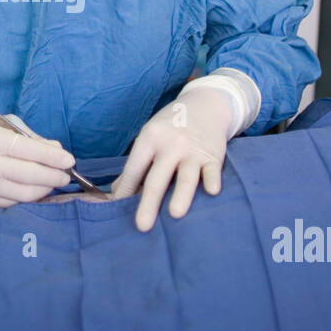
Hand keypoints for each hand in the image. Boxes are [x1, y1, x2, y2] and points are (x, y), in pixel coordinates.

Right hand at [0, 113, 75, 207]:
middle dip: (54, 176)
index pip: (28, 151)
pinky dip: (31, 198)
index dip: (52, 157)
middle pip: (29, 175)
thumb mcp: (6, 125)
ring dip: (46, 189)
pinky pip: (14, 203)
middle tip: (67, 175)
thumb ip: (33, 138)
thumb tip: (58, 152)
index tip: (69, 160)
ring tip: (55, 182)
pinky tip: (38, 190)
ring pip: (24, 194)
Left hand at [113, 87, 236, 231]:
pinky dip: (213, 180)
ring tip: (176, 214)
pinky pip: (213, 170)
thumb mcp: (150, 136)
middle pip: (157, 178)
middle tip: (142, 226)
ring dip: (182, 195)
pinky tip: (212, 192)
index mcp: (150, 139)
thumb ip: (137, 164)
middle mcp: (171, 145)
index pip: (134, 169)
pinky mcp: (213, 155)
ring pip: (186, 176)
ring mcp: (193, 150)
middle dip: (149, 203)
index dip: (125, 189)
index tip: (117, 208)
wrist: (205, 104)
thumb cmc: (171, 126)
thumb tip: (117, 193)